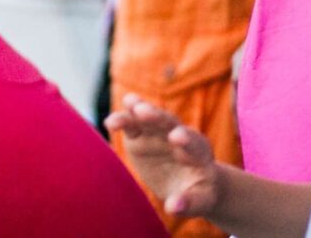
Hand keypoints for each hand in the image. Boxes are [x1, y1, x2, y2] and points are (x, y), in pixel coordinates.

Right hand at [106, 93, 222, 218]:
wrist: (188, 184)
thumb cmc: (199, 192)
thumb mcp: (200, 200)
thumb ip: (189, 202)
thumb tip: (172, 207)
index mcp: (198, 150)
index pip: (193, 141)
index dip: (185, 139)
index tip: (176, 138)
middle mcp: (177, 134)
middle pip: (168, 121)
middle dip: (156, 115)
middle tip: (144, 111)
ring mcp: (157, 132)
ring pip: (147, 115)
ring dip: (138, 107)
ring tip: (128, 102)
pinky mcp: (139, 135)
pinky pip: (130, 124)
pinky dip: (121, 120)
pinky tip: (111, 123)